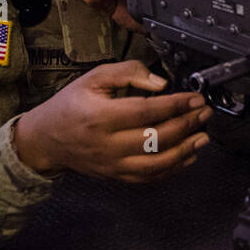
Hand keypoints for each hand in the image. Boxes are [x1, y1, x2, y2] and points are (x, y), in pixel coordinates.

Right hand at [14, 61, 211, 180]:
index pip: (146, 111)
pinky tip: (188, 156)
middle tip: (204, 113)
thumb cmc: (70, 105)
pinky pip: (148, 177)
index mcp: (100, 116)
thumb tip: (161, 83)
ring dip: (185, 150)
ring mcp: (111, 164)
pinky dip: (172, 169)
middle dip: (186, 125)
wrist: (45, 139)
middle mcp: (107, 145)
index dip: (175, 105)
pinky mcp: (115, 176)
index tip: (195, 98)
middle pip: (155, 138)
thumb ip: (128, 72)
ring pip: (156, 163)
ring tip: (203, 136)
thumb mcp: (94, 78)